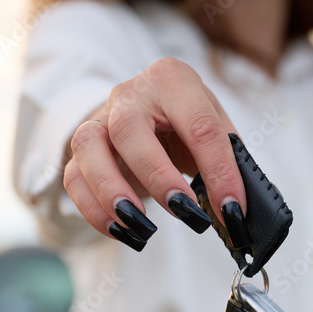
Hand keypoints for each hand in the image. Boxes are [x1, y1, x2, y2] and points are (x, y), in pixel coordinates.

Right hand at [62, 58, 247, 250]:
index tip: (232, 210)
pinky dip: (93, 210)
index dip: (218, 171)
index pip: (199, 124)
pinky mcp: (80, 150)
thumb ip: (230, 163)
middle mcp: (130, 94)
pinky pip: (74, 178)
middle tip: (185, 213)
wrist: (151, 113)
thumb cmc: (187, 124)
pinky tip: (122, 231)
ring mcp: (99, 119)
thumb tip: (238, 212)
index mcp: (173, 80)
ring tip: (140, 226)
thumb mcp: (215, 129)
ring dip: (112, 192)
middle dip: (158, 178)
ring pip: (89, 148)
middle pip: (130, 130)